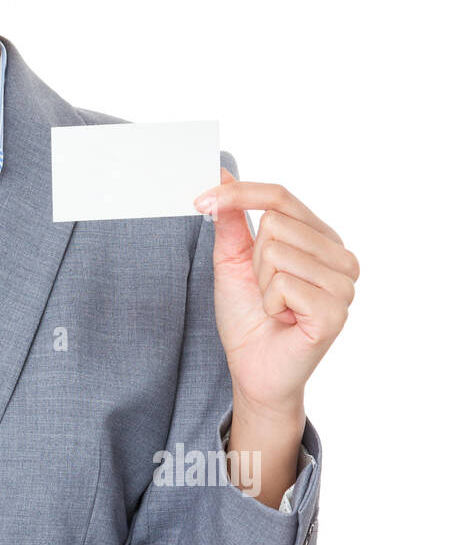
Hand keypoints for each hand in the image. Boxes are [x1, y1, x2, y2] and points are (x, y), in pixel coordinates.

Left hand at [193, 170, 358, 416]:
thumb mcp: (232, 261)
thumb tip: (222, 176)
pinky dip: (271, 304)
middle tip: (264, 291)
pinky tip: (283, 320)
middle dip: (254, 260)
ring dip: (262, 284)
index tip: (199, 200)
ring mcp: (344, 284)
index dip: (238, 194)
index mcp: (321, 238)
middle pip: (277, 223)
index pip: (280, 196)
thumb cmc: (248, 317)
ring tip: (275, 306)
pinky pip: (284, 284)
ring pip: (278, 252)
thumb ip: (232, 220)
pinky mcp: (336, 311)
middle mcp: (341, 257)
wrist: (253, 369)